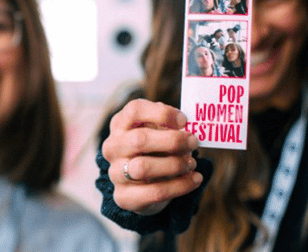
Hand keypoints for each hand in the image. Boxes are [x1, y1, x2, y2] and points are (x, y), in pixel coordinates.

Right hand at [100, 99, 201, 214]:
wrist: (143, 186)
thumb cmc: (155, 150)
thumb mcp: (159, 132)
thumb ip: (168, 127)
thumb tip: (186, 128)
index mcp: (120, 125)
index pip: (134, 110)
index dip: (161, 113)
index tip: (184, 121)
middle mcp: (112, 147)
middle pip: (138, 139)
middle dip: (173, 141)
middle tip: (193, 142)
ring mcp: (115, 173)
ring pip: (143, 167)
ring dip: (174, 164)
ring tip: (191, 163)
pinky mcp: (124, 197)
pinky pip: (155, 192)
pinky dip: (181, 185)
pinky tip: (195, 179)